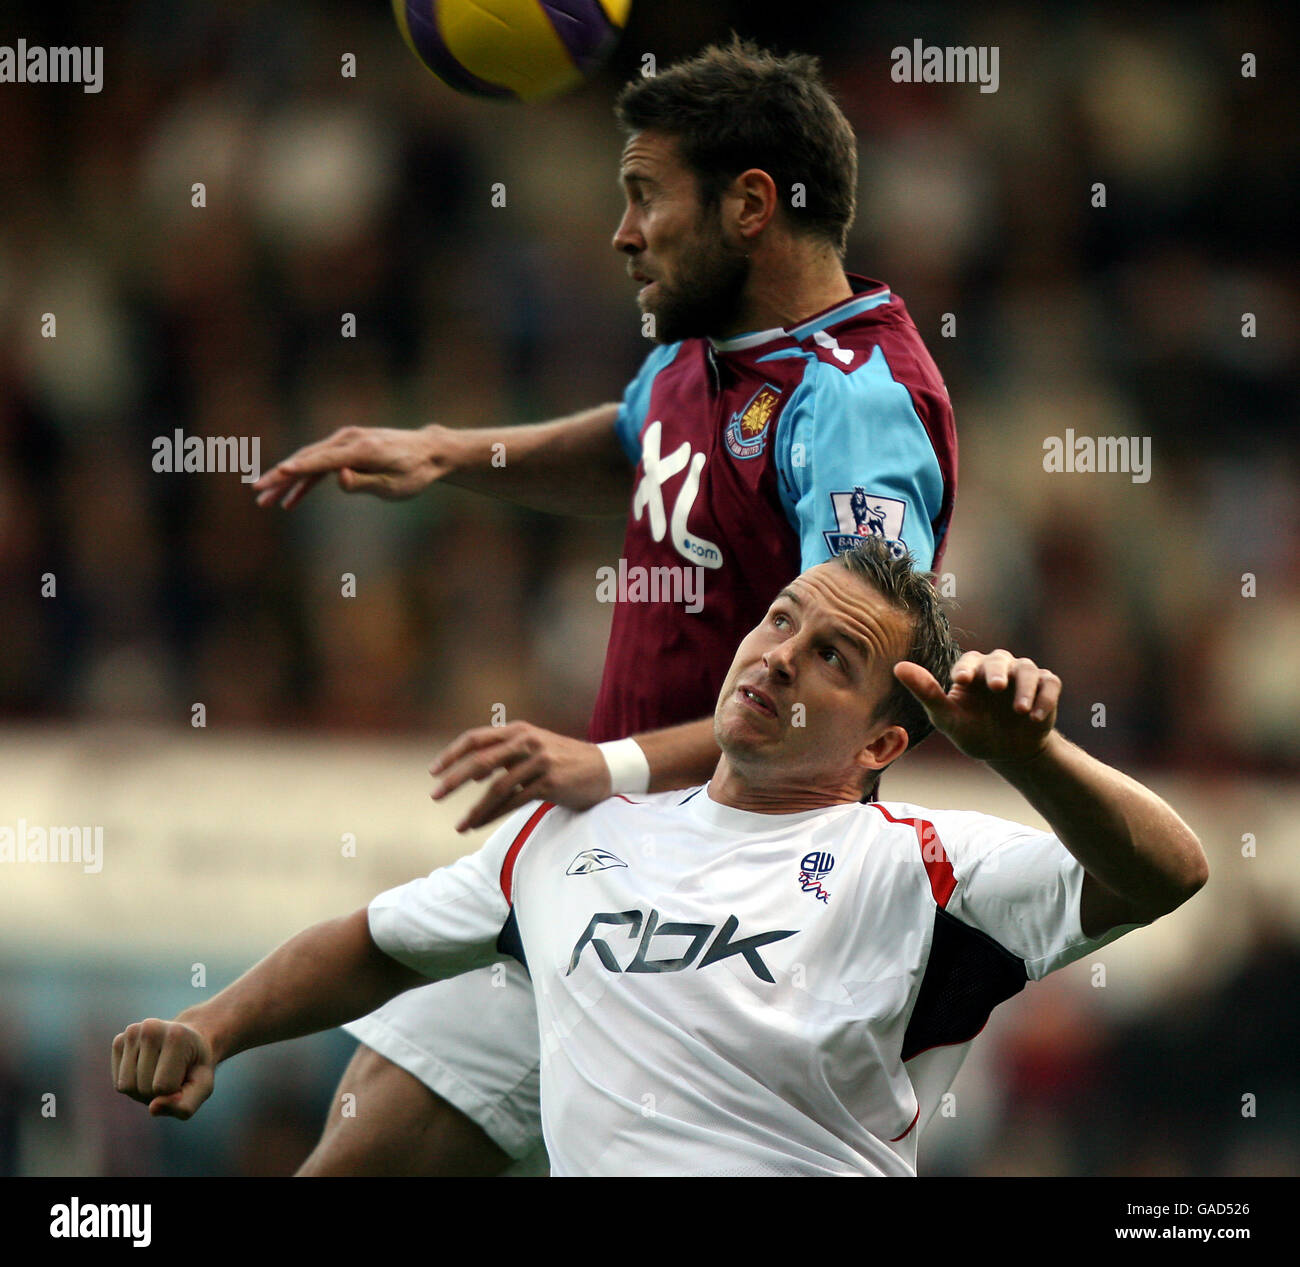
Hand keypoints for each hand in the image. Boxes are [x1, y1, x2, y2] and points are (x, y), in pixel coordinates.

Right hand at [111, 1018, 214, 1119]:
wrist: (189, 1042)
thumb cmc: (195, 1068)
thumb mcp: (202, 1087)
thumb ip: (185, 1105)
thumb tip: (153, 1108)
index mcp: (176, 1035)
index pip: (163, 1087)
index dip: (174, 1092)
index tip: (184, 1076)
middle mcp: (151, 1028)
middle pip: (143, 1087)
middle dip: (157, 1092)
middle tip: (172, 1075)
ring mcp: (132, 1032)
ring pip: (126, 1087)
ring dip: (142, 1090)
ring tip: (159, 1073)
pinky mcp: (119, 1041)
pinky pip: (117, 1083)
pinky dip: (132, 1084)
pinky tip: (146, 1068)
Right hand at [252, 424, 454, 508]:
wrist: (428, 452)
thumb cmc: (414, 472)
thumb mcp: (394, 485)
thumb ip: (364, 483)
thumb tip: (338, 478)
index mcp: (362, 449)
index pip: (323, 460)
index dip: (299, 469)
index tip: (277, 475)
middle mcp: (349, 440)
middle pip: (307, 458)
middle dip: (280, 476)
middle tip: (257, 492)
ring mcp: (346, 441)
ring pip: (309, 461)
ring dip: (286, 480)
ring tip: (265, 500)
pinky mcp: (346, 448)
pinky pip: (319, 464)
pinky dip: (305, 480)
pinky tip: (291, 501)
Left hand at [430, 722, 611, 831]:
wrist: (606, 768)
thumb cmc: (564, 761)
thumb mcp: (534, 747)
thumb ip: (506, 753)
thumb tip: (472, 770)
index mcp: (518, 730)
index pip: (476, 738)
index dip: (452, 754)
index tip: (434, 771)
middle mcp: (527, 741)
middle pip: (481, 761)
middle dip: (454, 780)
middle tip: (434, 796)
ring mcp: (539, 761)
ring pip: (497, 787)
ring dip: (475, 809)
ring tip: (460, 825)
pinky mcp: (550, 782)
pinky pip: (514, 801)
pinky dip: (493, 815)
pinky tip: (480, 825)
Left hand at [894, 650, 1060, 764]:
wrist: (1008, 751)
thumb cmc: (972, 731)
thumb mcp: (947, 718)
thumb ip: (926, 693)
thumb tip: (898, 667)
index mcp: (971, 671)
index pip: (968, 661)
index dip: (965, 668)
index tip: (962, 680)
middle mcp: (998, 668)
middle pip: (999, 659)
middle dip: (997, 672)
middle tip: (996, 687)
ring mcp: (1023, 676)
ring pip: (1027, 669)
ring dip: (1025, 689)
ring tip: (1020, 711)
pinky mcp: (1046, 687)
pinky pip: (1049, 684)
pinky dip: (1045, 699)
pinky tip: (1035, 718)